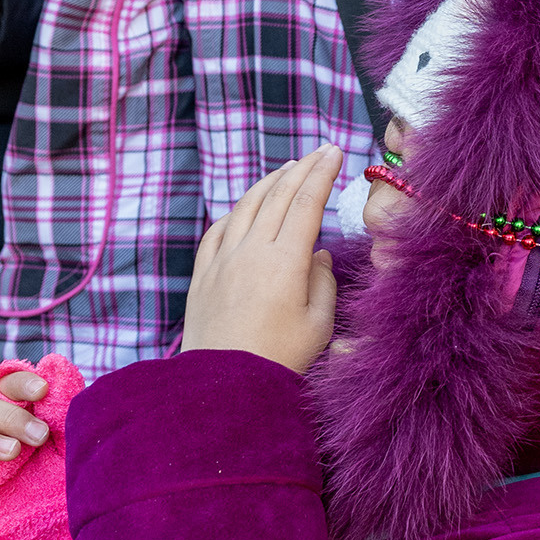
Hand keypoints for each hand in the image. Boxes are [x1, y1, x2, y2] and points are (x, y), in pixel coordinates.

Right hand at [0, 368, 54, 485]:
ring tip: (12, 451)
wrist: (26, 520)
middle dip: (11, 417)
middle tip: (39, 435)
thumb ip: (59, 411)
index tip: (43, 390)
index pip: (5, 385)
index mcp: (5, 411)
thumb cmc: (44, 475)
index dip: (21, 383)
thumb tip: (58, 367)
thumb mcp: (60, 446)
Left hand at [183, 147, 341, 372]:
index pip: (308, 202)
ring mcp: (222, 260)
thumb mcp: (319, 325)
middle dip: (302, 168)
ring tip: (287, 170)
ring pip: (246, 206)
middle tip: (320, 152)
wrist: (224, 387)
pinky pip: (218, 230)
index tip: (336, 153)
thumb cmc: (279, 361)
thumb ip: (324, 283)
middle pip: (278, 195)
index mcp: (286, 261)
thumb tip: (319, 256)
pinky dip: (236, 211)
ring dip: (269, 182)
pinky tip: (245, 208)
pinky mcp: (203, 275)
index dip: (323, 173)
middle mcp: (252, 251)